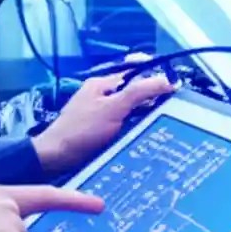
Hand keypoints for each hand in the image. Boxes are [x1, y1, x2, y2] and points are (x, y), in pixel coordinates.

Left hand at [32, 59, 175, 175]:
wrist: (56, 158)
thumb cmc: (82, 130)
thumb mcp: (113, 107)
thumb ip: (138, 92)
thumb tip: (166, 80)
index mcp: (102, 83)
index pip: (134, 73)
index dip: (154, 77)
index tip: (175, 87)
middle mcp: (101, 96)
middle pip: (134, 93)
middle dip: (152, 100)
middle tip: (174, 110)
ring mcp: (100, 115)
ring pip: (130, 111)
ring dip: (145, 118)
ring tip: (165, 125)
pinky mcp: (101, 133)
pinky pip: (124, 127)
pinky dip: (135, 130)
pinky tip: (147, 139)